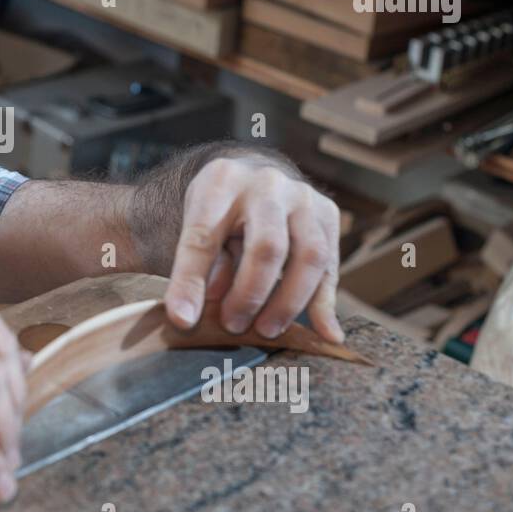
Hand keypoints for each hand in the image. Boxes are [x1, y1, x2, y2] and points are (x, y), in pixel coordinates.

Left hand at [162, 158, 343, 343]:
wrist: (255, 177)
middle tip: (233, 326)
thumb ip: (192, 268)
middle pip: (267, 246)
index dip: (190, 282)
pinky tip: (325, 334)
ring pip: (310, 256)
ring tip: (266, 331)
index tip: (181, 320)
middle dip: (250, 294)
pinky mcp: (328, 214)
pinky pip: (330, 265)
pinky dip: (325, 303)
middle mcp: (266, 184)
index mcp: (220, 182)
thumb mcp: (192, 226)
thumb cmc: (217, 211)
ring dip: (289, 302)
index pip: (202, 238)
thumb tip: (191, 314)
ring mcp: (303, 197)